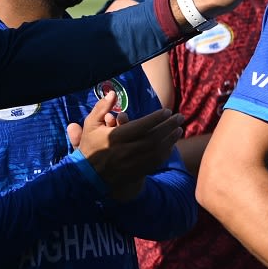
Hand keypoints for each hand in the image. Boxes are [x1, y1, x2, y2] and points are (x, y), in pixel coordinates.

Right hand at [68, 92, 183, 201]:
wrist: (87, 175)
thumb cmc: (90, 146)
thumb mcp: (91, 125)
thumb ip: (102, 108)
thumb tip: (113, 92)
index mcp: (114, 137)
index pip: (141, 126)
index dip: (156, 118)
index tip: (167, 111)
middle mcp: (125, 150)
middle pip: (154, 137)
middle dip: (169, 126)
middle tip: (180, 117)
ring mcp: (132, 163)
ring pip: (157, 150)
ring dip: (171, 139)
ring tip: (179, 129)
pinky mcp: (136, 172)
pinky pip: (156, 162)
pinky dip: (166, 152)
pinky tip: (171, 144)